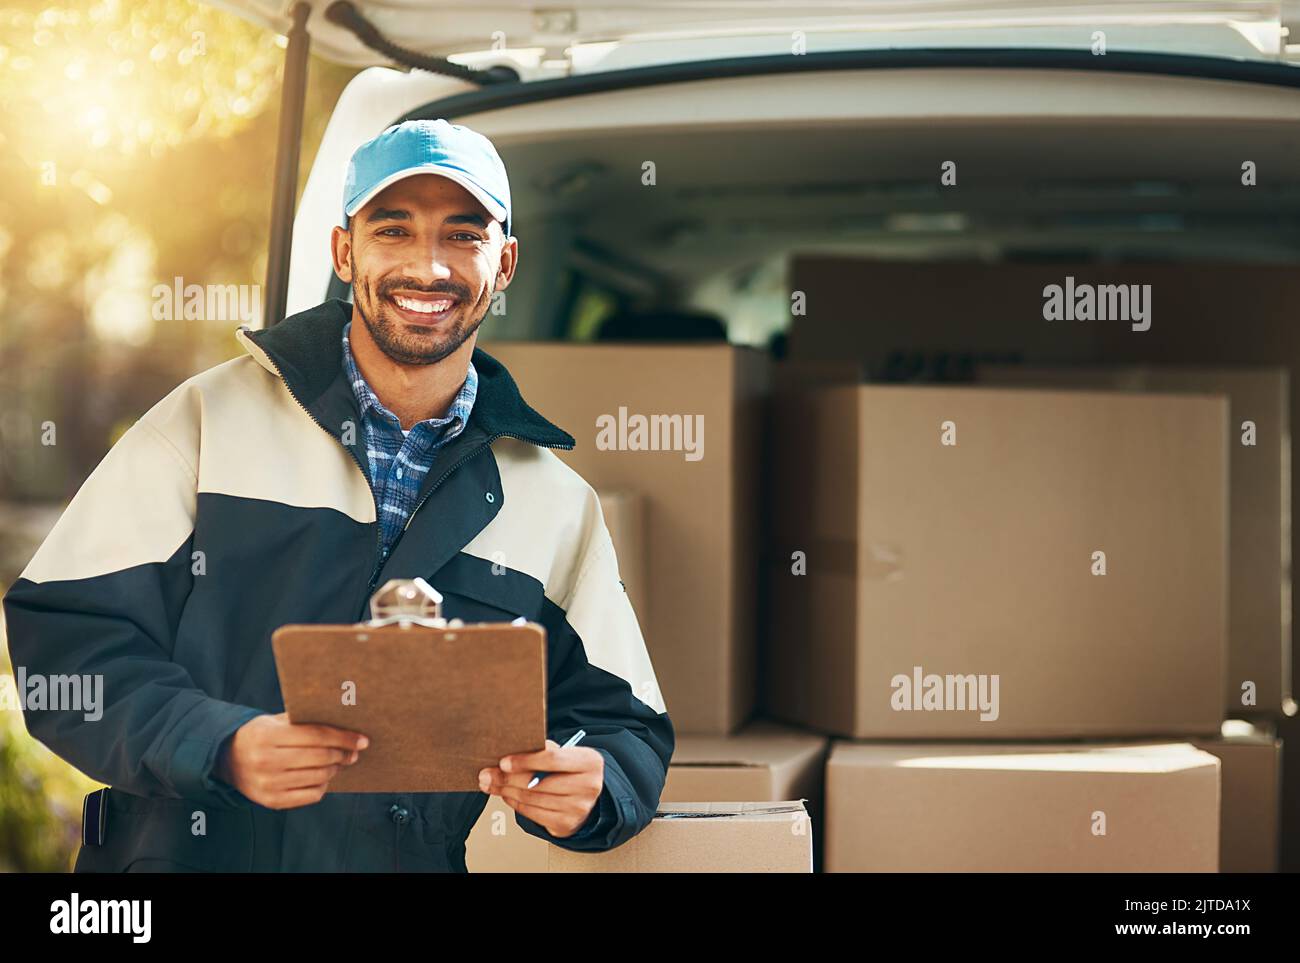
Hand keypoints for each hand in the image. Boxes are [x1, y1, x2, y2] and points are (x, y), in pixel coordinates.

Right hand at [216, 712, 367, 809]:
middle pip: (320, 757)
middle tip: (354, 751)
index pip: (316, 736)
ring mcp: (268, 784)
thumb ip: (303, 721)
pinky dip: (323, 786)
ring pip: (318, 777)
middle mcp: (266, 761)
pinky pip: (310, 795)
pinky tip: (324, 777)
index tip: (362, 739)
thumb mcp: (274, 721)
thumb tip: (344, 722)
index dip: (343, 737)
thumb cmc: (259, 735)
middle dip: (343, 753)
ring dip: (335, 769)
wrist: (227, 759)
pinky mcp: (271, 801)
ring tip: (339, 762)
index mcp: (268, 735)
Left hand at [478, 739, 603, 837]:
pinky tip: (506, 795)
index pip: (552, 759)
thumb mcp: (566, 755)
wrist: (588, 799)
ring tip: (492, 784)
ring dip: (506, 791)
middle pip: (537, 782)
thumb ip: (544, 751)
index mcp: (589, 761)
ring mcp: (578, 807)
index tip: (503, 762)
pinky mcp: (566, 823)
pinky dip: (515, 803)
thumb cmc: (571, 771)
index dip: (525, 761)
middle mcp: (588, 786)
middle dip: (507, 778)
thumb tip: (509, 752)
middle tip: (487, 774)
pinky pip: (532, 813)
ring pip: (531, 798)